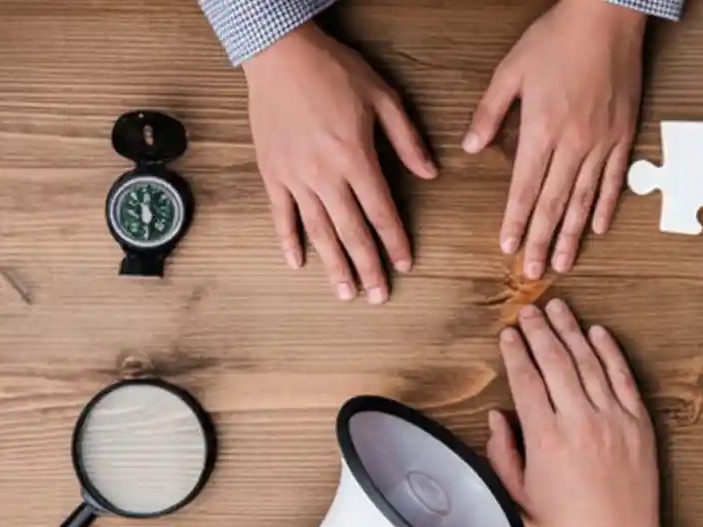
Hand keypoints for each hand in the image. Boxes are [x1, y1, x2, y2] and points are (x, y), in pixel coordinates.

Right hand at [244, 23, 437, 303]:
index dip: (395, 241)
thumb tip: (430, 173)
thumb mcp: (383, 97)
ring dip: (333, 265)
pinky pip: (282, 216)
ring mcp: (295, 177)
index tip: (406, 265)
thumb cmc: (334, 71)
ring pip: (318, 231)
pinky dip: (289, 241)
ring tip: (345, 293)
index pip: (381, 211)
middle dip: (368, 267)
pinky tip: (298, 264)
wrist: (280, 54)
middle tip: (379, 296)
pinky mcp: (272, 173)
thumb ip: (407, 139)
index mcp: (356, 157)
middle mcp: (325, 175)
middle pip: (351, 231)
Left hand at [463, 0, 645, 278]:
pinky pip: (614, 180)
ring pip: (584, 199)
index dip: (515, 220)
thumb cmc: (556, 39)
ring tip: (562, 262)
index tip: (507, 248)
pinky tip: (598, 229)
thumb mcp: (510, 71)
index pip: (524, 188)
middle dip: (539, 240)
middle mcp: (573, 143)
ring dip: (571, 235)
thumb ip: (489, 113)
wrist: (607, 17)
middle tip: (532, 272)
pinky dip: (606, 207)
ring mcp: (601, 142)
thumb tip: (470, 147)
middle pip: (553, 203)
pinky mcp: (623, 135)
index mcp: (541, 130)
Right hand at [487, 299, 682, 526]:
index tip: (507, 333)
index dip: (515, 351)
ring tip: (558, 309)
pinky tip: (597, 333)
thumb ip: (502, 454)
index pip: (525, 379)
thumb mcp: (518, 498)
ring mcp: (613, 420)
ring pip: (588, 361)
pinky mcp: (639, 424)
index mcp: (545, 439)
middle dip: (539, 330)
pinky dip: (609, 351)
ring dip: (571, 330)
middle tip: (529, 310)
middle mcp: (580, 422)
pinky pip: (622, 378)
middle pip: (555, 360)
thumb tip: (497, 416)